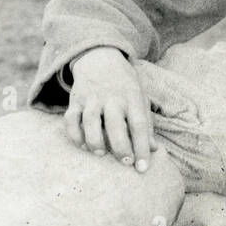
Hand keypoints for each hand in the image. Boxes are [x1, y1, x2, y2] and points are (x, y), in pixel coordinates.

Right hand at [64, 46, 152, 172]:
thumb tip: (154, 149)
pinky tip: (83, 145)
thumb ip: (146, 123)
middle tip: (125, 162)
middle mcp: (112, 98)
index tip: (143, 168)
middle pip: (115, 125)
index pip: (139, 125)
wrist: (100, 58)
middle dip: (121, 147)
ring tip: (100, 153)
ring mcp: (92, 98)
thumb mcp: (140, 97)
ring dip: (95, 141)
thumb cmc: (125, 84)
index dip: (141, 147)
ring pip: (90, 122)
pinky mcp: (75, 100)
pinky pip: (71, 120)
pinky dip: (74, 135)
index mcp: (132, 97)